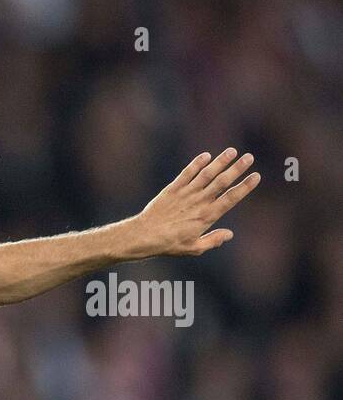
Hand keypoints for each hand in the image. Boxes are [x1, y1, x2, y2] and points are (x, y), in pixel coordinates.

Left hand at [129, 148, 260, 257]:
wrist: (144, 236)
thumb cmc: (169, 244)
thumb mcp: (194, 248)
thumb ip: (213, 240)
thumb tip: (229, 234)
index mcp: (207, 216)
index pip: (230, 198)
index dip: (244, 187)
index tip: (256, 176)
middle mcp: (199, 202)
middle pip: (222, 182)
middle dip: (237, 169)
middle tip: (249, 157)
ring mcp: (186, 194)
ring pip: (206, 174)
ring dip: (220, 162)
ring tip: (232, 151)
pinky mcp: (172, 189)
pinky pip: (186, 173)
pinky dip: (196, 164)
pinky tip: (206, 156)